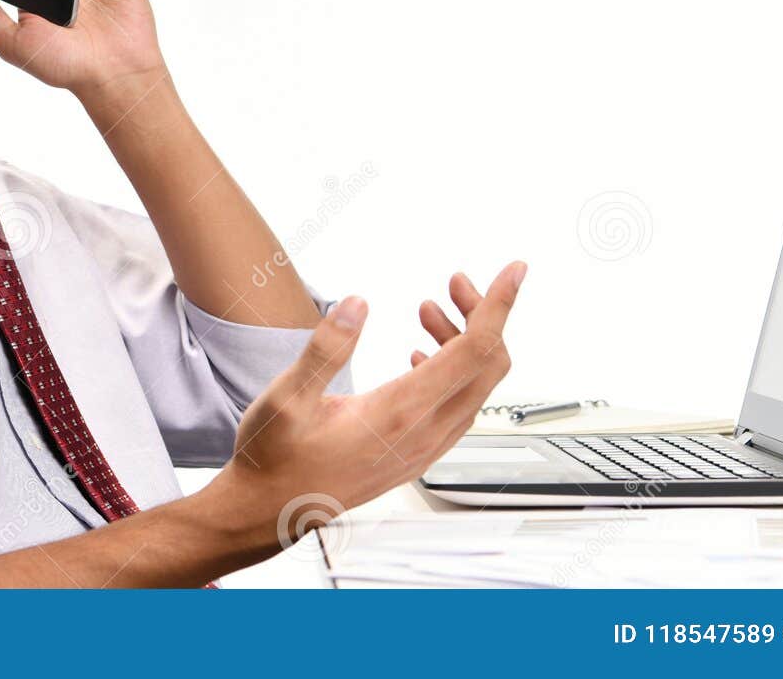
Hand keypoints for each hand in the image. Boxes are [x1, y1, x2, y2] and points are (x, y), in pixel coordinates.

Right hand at [211, 261, 526, 546]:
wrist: (270, 510)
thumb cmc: (275, 458)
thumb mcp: (286, 396)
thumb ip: (327, 348)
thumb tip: (358, 304)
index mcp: (399, 413)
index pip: (475, 351)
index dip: (498, 305)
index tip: (513, 271)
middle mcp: (423, 434)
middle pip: (487, 365)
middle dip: (482, 314)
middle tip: (455, 283)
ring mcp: (424, 448)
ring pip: (474, 386)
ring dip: (465, 340)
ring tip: (428, 310)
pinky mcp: (417, 454)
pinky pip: (458, 406)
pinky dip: (454, 368)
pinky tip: (421, 354)